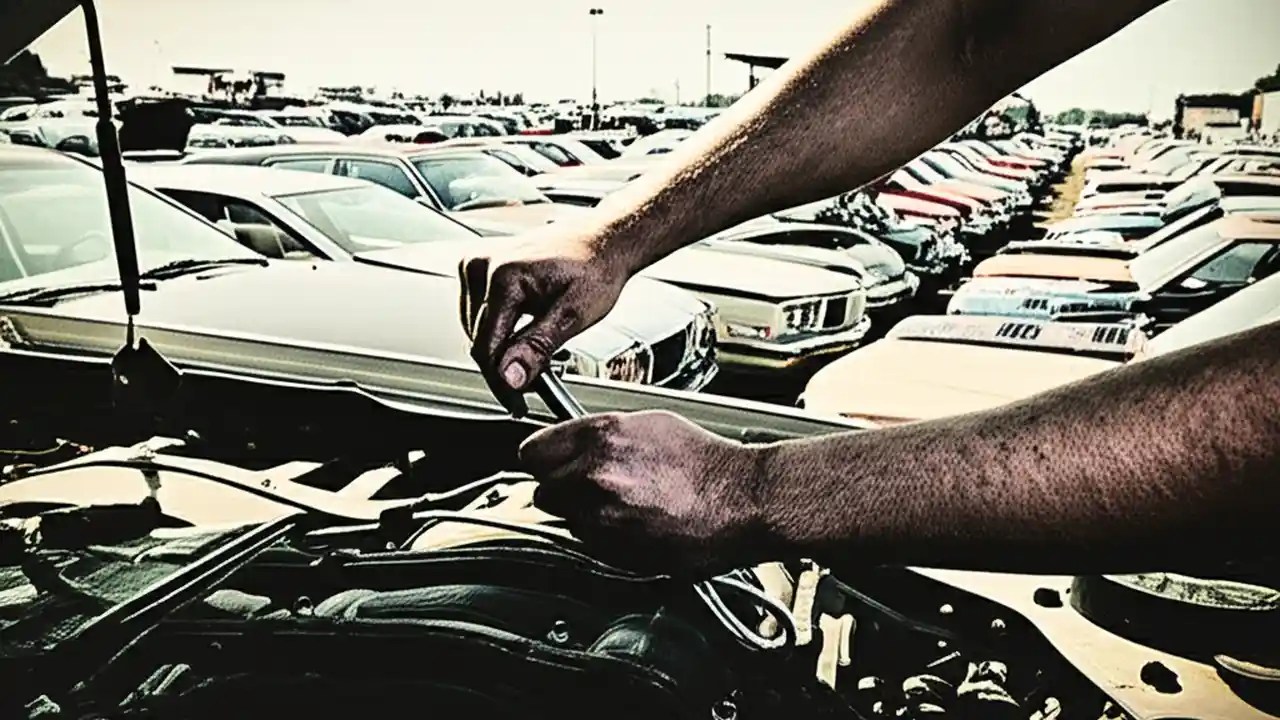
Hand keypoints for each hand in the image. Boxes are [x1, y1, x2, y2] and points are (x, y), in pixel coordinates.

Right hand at [459, 232, 628, 416]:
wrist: (602, 241)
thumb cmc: (595, 267)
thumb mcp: (572, 314)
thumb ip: (537, 347)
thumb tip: (510, 376)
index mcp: (503, 275)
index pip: (486, 347)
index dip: (502, 382)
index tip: (516, 402)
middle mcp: (482, 265)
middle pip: (479, 340)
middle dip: (506, 365)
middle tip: (537, 379)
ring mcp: (477, 264)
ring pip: (476, 329)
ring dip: (501, 347)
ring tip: (535, 350)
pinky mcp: (478, 266)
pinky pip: (477, 312)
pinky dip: (499, 328)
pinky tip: (522, 331)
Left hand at [520, 410, 772, 576]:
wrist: (742, 501)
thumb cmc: (707, 463)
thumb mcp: (649, 424)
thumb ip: (601, 433)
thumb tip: (572, 441)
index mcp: (600, 437)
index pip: (532, 452)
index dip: (543, 457)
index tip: (548, 461)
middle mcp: (594, 477)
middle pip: (542, 489)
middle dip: (561, 487)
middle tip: (590, 484)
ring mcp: (602, 518)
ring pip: (564, 519)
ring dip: (582, 513)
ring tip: (621, 503)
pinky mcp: (613, 551)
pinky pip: (587, 543)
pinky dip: (602, 536)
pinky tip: (633, 522)